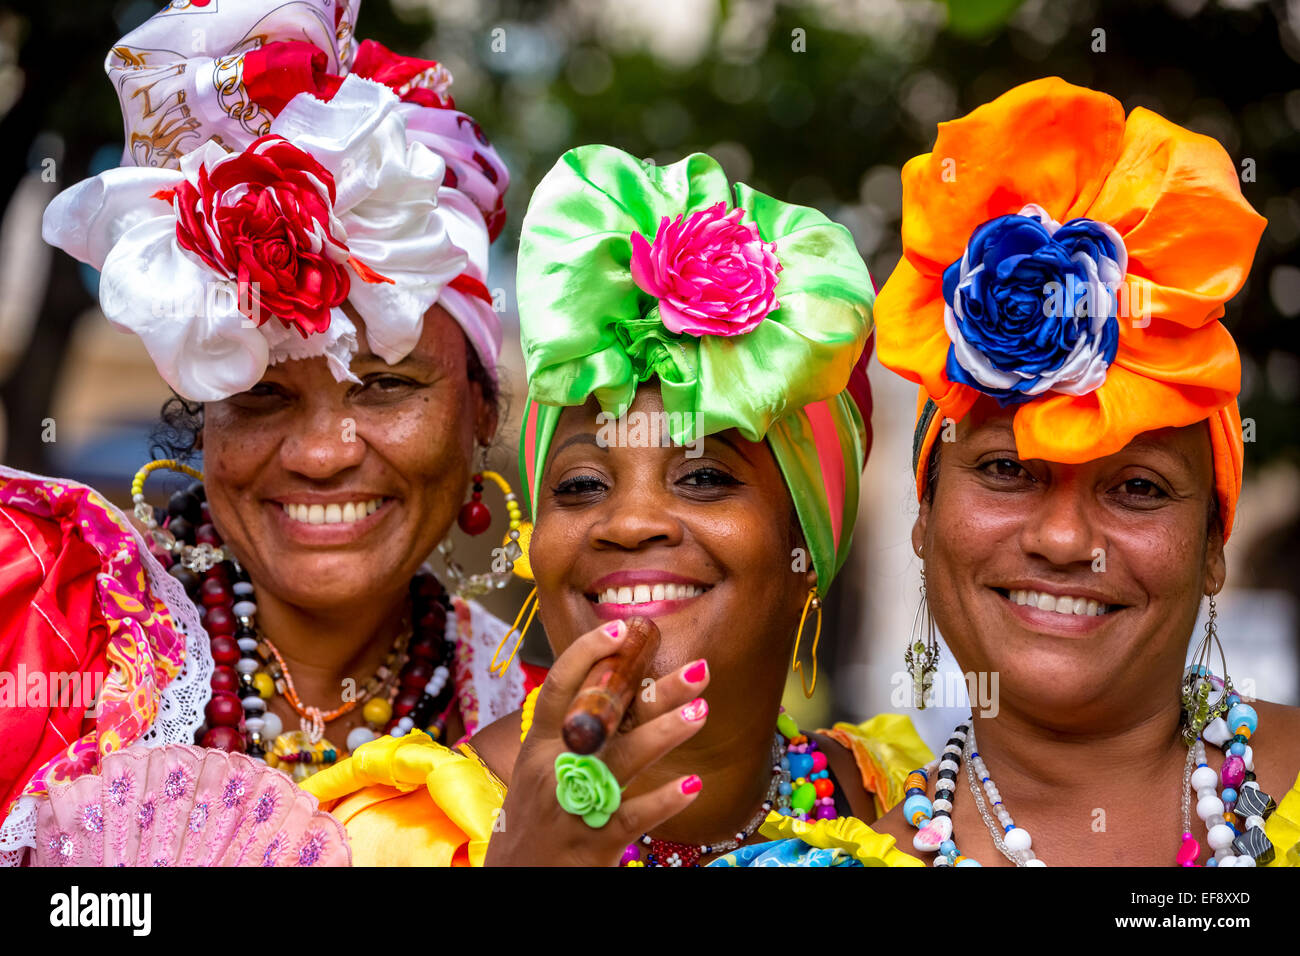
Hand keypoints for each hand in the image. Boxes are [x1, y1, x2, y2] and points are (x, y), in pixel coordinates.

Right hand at [483, 619, 710, 865]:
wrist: (516, 877)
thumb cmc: (536, 816)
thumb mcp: (541, 767)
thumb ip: (575, 733)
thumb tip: (620, 689)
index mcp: (540, 742)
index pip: (560, 684)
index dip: (588, 652)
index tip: (622, 626)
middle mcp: (553, 767)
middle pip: (606, 718)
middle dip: (654, 690)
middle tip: (698, 668)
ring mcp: (572, 804)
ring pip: (622, 761)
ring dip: (665, 733)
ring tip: (701, 712)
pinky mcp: (591, 843)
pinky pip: (631, 817)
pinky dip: (662, 801)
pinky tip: (692, 786)